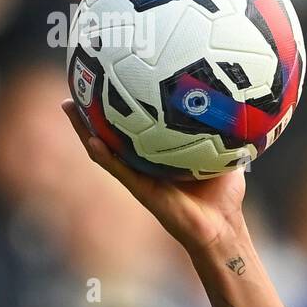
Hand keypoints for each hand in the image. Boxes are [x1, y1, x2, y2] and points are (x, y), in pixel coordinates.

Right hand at [61, 99, 247, 255]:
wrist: (222, 226)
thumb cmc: (224, 195)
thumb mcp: (227, 154)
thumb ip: (226, 131)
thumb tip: (236, 103)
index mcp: (159, 154)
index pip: (136, 126)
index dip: (122, 107)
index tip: (109, 80)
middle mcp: (144, 163)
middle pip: (112, 134)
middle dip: (92, 112)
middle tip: (77, 86)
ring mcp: (139, 177)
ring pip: (105, 150)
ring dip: (85, 131)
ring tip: (70, 108)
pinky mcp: (142, 191)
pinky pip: (120, 171)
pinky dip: (105, 157)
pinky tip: (93, 141)